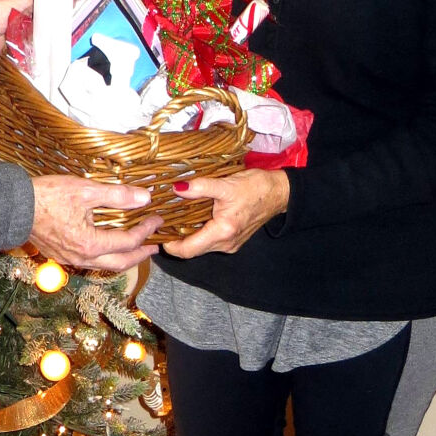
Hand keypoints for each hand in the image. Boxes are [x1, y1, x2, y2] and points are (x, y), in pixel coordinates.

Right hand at [30, 175, 161, 272]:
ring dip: (123, 258)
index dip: (146, 231)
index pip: (128, 241)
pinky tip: (108, 245)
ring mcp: (70, 260)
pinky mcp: (61, 257)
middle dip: (140, 255)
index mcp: (90, 244)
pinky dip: (106, 256)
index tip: (157, 219)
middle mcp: (82, 258)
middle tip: (155, 246)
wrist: (13, 208)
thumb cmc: (47, 197)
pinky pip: (91, 262)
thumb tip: (145, 197)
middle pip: (120, 263)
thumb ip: (117, 195)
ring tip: (135, 247)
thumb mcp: (85, 191)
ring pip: (105, 266)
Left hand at [160, 169, 289, 258]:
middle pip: (192, 250)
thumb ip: (200, 187)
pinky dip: (197, 234)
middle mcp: (226, 244)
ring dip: (186, 237)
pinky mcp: (233, 240)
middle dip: (175, 240)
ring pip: (200, 246)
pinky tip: (190, 220)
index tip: (156, 233)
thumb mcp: (226, 184)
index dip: (169, 245)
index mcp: (222, 232)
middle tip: (160, 225)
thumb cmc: (255, 188)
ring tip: (171, 221)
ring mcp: (230, 244)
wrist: (279, 193)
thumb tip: (176, 188)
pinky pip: (209, 242)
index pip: (188, 250)